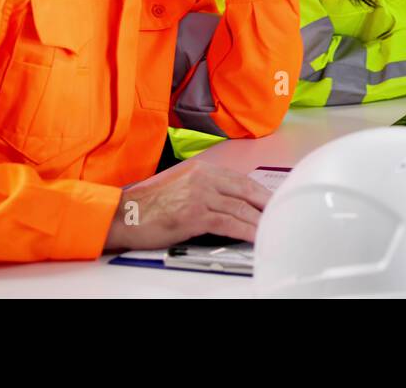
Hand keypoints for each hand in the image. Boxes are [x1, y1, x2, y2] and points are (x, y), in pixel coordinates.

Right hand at [103, 163, 271, 251]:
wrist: (122, 215)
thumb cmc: (147, 205)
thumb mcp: (180, 186)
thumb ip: (204, 188)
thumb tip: (229, 201)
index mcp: (201, 169)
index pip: (240, 180)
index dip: (260, 193)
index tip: (272, 201)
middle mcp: (203, 178)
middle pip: (246, 192)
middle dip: (266, 205)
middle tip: (283, 214)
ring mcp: (200, 196)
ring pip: (240, 209)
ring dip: (260, 222)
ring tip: (274, 230)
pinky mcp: (194, 215)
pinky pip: (229, 224)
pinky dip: (247, 231)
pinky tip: (257, 237)